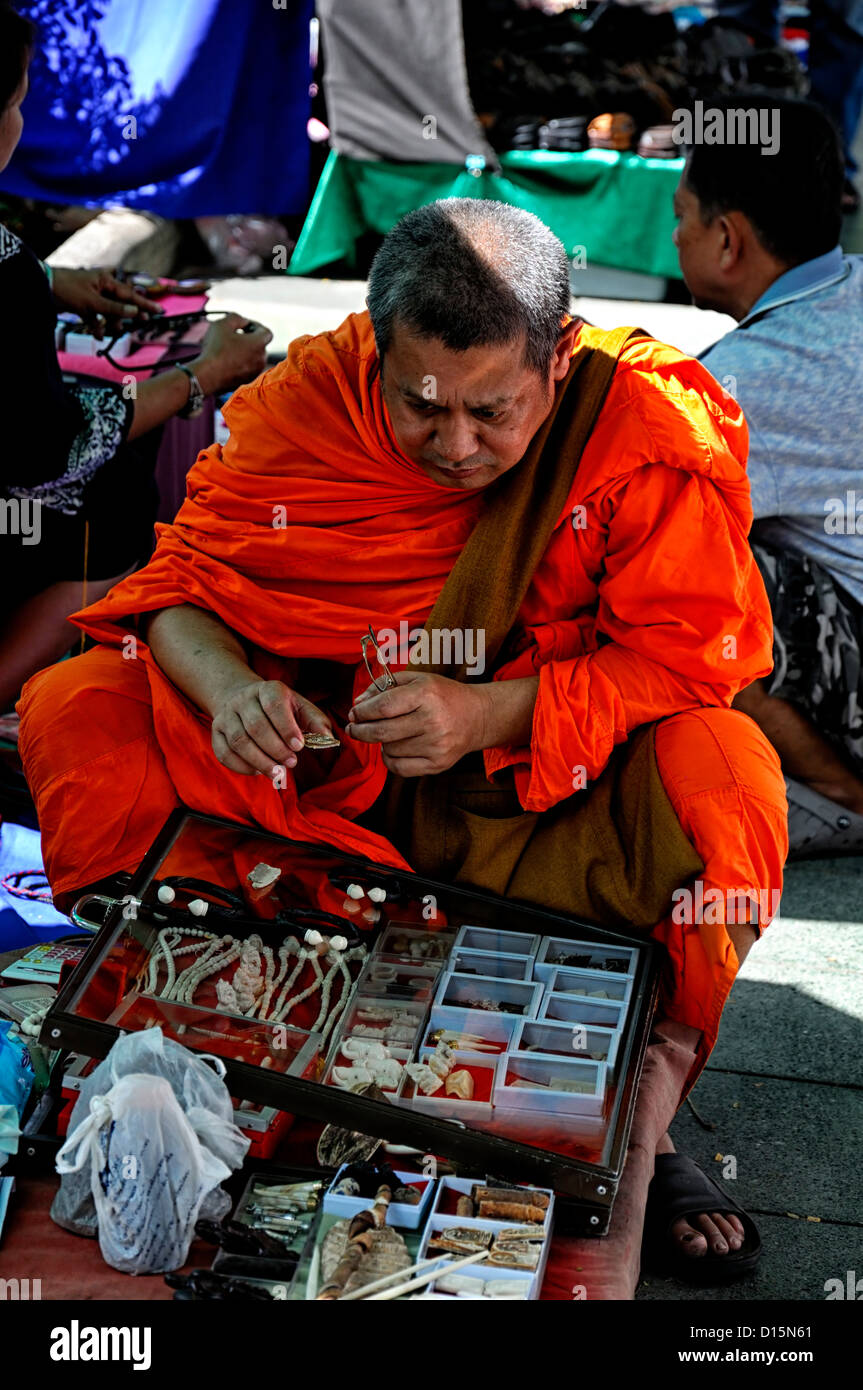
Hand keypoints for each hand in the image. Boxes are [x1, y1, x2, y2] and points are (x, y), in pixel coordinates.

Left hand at [50, 266, 162, 335]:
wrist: (42, 288)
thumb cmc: (68, 289)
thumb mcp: (92, 302)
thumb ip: (114, 308)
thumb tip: (134, 312)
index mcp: (106, 281)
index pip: (130, 294)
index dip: (144, 304)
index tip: (159, 311)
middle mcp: (101, 287)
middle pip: (121, 304)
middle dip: (125, 315)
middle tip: (138, 323)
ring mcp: (93, 296)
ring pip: (109, 312)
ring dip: (110, 322)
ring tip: (110, 330)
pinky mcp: (84, 305)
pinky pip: (96, 317)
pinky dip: (97, 325)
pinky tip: (96, 334)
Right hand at [192, 313, 272, 393]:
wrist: (207, 376)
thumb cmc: (215, 349)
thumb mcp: (223, 324)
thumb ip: (237, 318)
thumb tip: (243, 322)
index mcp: (259, 343)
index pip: (266, 332)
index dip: (255, 326)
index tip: (242, 326)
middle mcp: (261, 359)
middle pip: (259, 344)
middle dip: (248, 338)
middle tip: (232, 336)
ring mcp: (255, 372)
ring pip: (253, 357)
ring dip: (244, 351)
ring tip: (227, 349)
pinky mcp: (247, 381)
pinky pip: (247, 368)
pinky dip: (240, 363)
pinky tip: (226, 361)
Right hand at [210, 679, 334, 775]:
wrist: (243, 700)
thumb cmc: (279, 708)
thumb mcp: (300, 708)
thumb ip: (316, 722)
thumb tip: (328, 740)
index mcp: (267, 689)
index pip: (274, 706)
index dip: (286, 728)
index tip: (299, 746)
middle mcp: (243, 699)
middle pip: (255, 726)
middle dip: (275, 749)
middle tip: (291, 763)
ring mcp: (226, 715)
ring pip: (239, 741)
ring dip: (260, 761)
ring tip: (277, 772)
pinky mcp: (215, 732)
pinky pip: (225, 753)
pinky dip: (242, 767)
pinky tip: (258, 771)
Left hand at [346, 671, 487, 775]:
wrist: (478, 716)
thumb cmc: (443, 696)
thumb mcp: (417, 680)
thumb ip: (384, 687)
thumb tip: (358, 704)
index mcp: (426, 694)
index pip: (382, 707)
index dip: (362, 712)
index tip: (354, 713)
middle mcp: (432, 720)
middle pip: (382, 732)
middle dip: (360, 731)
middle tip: (353, 728)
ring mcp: (436, 745)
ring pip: (389, 749)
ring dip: (382, 742)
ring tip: (390, 732)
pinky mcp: (438, 764)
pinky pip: (399, 767)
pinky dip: (390, 758)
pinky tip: (395, 748)